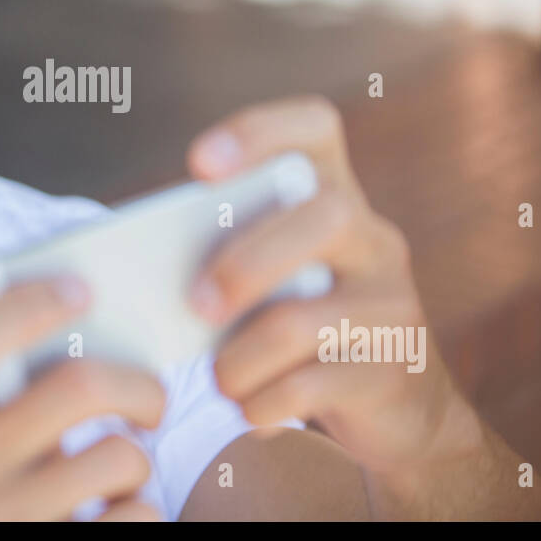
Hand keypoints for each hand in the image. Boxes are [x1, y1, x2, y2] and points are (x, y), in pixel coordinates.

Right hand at [0, 278, 166, 520]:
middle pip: (76, 385)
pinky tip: (112, 517)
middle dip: (138, 386)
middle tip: (152, 402)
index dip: (29, 304)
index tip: (85, 290)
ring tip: (117, 476)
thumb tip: (90, 309)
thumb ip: (9, 386)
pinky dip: (142, 512)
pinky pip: (138, 515)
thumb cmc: (2, 489)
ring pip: (119, 456)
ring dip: (137, 464)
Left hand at [186, 96, 481, 478]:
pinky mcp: (394, 370)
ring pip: (304, 319)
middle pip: (326, 216)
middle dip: (247, 262)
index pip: (315, 129)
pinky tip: (250, 410)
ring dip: (239, 357)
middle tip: (197, 305)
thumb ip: (229, 257)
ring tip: (219, 380)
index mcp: (336, 198)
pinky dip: (262, 403)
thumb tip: (138, 275)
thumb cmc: (303, 329)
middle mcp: (374, 240)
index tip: (199, 165)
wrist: (401, 411)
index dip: (260, 132)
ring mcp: (393, 304)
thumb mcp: (276, 280)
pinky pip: (312, 385)